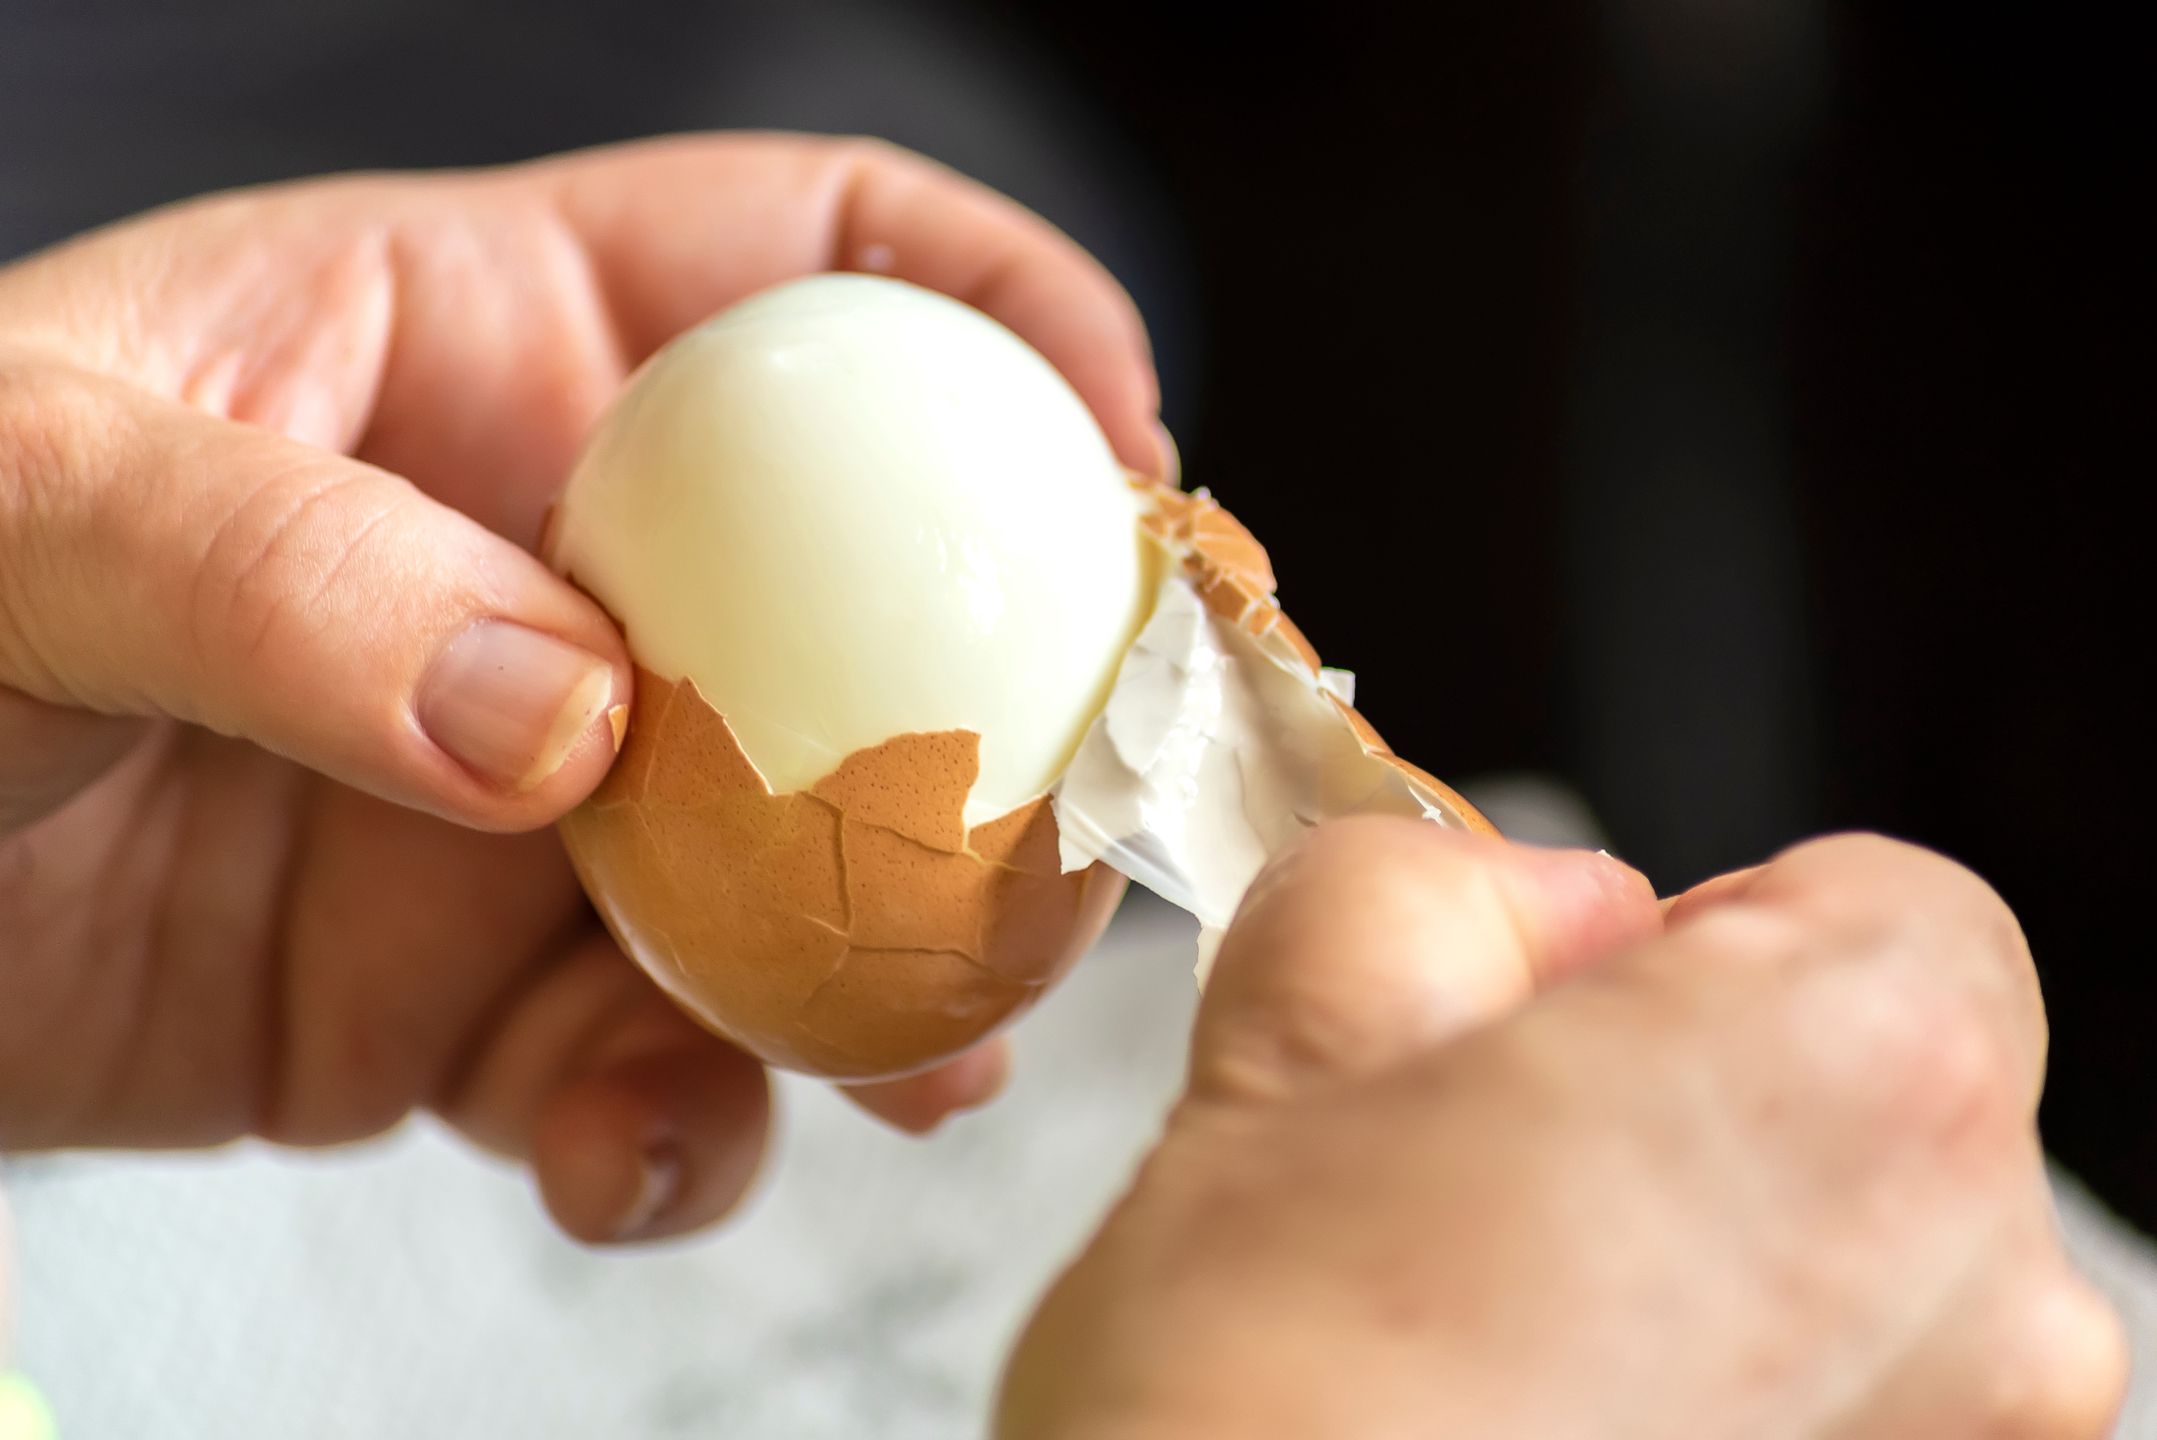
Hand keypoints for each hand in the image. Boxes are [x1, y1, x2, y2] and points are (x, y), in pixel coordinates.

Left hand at [0, 135, 1166, 1241]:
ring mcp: (541, 786)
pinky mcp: (477, 984)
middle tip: (1070, 837)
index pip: (821, 258)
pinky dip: (683, 1123)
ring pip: (806, 859)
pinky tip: (629, 1153)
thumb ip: (281, 569)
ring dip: (884, 967)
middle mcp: (561, 562)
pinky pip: (653, 1049)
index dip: (1007, 320)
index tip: (1120, 462)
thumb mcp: (11, 503)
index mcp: (488, 346)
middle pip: (880, 597)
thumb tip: (568, 725)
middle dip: (1006, 713)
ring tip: (914, 1060)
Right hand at [1000, 827, 2125, 1437]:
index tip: (1555, 1030)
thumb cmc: (1260, 1405)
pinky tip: (1566, 1425)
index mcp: (1868, 1068)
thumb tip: (1512, 908)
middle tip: (1492, 1181)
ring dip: (1726, 1263)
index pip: (1873, 906)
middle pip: (1883, 1087)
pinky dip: (1746, 1398)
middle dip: (1704, 1097)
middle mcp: (1989, 1287)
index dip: (1689, 947)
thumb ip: (1429, 884)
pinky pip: (1857, 1408)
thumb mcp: (1291, 1025)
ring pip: (1873, 1267)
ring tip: (1511, 1332)